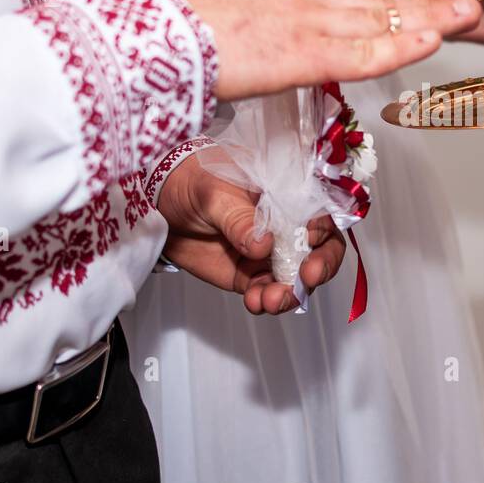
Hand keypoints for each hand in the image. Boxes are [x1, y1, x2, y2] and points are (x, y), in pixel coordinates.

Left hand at [157, 152, 345, 314]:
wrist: (158, 203)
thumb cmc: (192, 180)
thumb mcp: (214, 193)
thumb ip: (239, 219)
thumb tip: (263, 244)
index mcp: (287, 193)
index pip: (322, 213)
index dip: (325, 234)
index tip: (312, 246)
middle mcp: (286, 224)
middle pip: (321, 249)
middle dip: (320, 268)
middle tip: (306, 280)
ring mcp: (270, 251)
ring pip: (296, 277)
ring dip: (291, 293)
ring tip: (270, 300)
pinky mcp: (250, 273)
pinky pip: (267, 291)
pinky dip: (265, 300)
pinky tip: (255, 302)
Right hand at [176, 0, 480, 99]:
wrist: (144, 38)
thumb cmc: (178, 32)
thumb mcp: (234, 13)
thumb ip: (270, 18)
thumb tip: (285, 35)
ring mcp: (300, 20)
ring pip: (377, 14)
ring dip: (428, 14)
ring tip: (470, 12)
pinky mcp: (295, 52)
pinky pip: (356, 50)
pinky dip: (396, 47)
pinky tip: (428, 43)